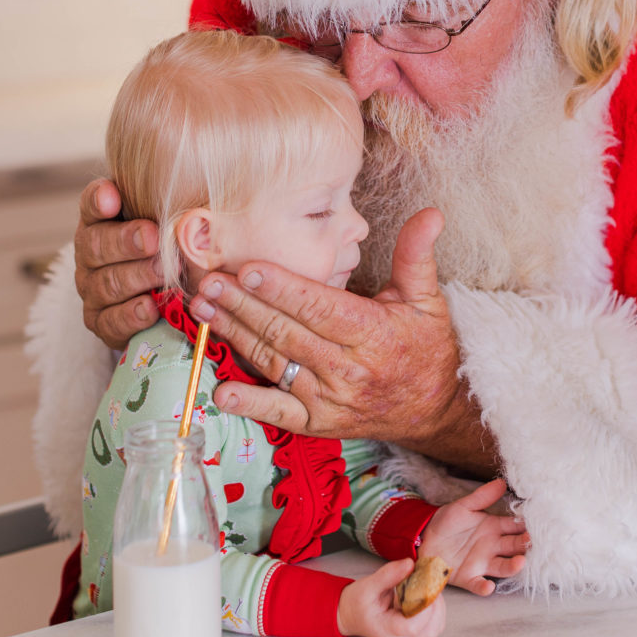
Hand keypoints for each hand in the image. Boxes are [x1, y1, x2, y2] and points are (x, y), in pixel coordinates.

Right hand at [74, 178, 160, 347]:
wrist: (160, 294)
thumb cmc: (170, 244)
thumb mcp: (171, 217)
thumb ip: (176, 198)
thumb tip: (206, 163)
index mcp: (101, 220)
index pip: (92, 203)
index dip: (100, 199)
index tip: (113, 195)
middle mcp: (90, 253)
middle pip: (97, 245)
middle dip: (127, 241)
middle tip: (156, 239)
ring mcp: (92, 289)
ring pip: (107, 283)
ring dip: (137, 277)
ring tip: (163, 272)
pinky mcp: (101, 322)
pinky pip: (111, 320)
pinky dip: (131, 315)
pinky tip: (150, 307)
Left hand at [189, 209, 497, 470]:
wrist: (433, 409)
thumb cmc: (425, 346)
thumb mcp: (428, 298)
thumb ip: (417, 254)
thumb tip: (430, 214)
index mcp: (372, 332)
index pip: (318, 306)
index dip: (281, 288)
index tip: (248, 268)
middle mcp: (348, 368)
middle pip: (286, 331)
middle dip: (243, 304)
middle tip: (209, 281)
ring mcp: (330, 398)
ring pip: (274, 362)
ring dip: (234, 336)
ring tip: (202, 311)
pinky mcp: (318, 422)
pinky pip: (278, 413)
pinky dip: (249, 404)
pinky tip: (221, 391)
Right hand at [336, 559, 444, 636]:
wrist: (350, 614)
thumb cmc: (357, 603)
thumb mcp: (368, 585)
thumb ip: (389, 575)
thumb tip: (410, 564)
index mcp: (387, 630)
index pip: (413, 626)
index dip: (424, 606)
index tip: (425, 584)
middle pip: (430, 630)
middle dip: (436, 605)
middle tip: (430, 584)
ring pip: (435, 629)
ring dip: (438, 608)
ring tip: (428, 589)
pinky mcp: (413, 634)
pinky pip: (433, 626)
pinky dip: (436, 611)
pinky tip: (426, 596)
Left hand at [420, 478, 528, 595]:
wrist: (425, 537)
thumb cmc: (448, 521)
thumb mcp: (464, 506)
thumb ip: (482, 497)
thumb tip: (502, 482)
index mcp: (494, 528)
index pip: (514, 526)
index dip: (526, 524)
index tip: (539, 522)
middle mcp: (492, 547)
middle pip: (513, 546)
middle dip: (524, 544)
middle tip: (534, 541)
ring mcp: (482, 563)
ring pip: (502, 566)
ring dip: (512, 566)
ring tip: (520, 563)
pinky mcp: (468, 577)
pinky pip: (478, 584)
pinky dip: (484, 587)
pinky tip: (489, 586)